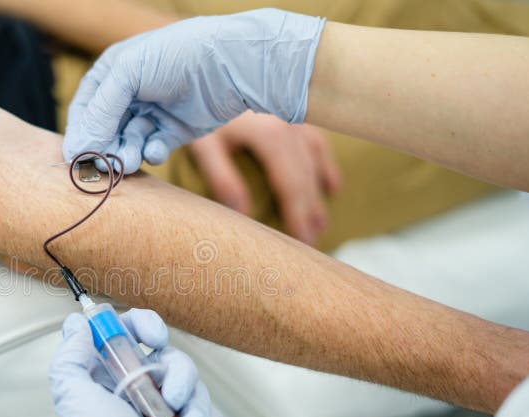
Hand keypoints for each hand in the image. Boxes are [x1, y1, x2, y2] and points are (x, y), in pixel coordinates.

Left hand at [49, 309, 221, 416]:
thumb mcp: (76, 403)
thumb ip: (69, 360)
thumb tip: (76, 325)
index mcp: (104, 380)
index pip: (122, 332)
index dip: (139, 323)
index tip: (151, 335)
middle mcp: (134, 390)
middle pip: (162, 349)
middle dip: (173, 363)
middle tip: (170, 380)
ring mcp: (165, 409)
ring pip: (189, 375)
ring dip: (188, 395)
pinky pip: (207, 406)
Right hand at [63, 8, 325, 172]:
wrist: (229, 62)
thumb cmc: (176, 56)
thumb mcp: (127, 74)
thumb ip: (100, 111)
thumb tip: (79, 148)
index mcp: (114, 72)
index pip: (86, 108)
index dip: (80, 132)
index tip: (76, 158)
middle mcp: (131, 93)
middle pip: (106, 129)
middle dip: (105, 148)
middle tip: (106, 166)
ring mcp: (154, 112)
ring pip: (129, 141)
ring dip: (126, 152)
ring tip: (129, 161)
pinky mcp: (175, 130)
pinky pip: (154, 147)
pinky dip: (151, 152)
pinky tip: (155, 150)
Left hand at [190, 112, 341, 244]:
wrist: (208, 59)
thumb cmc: (196, 102)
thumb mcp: (203, 142)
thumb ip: (221, 177)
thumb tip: (242, 214)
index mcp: (271, 137)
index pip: (291, 185)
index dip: (297, 216)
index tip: (302, 244)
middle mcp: (290, 126)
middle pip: (306, 176)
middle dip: (310, 212)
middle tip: (312, 245)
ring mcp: (294, 117)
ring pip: (315, 160)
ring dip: (319, 194)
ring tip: (321, 225)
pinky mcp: (292, 112)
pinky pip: (317, 142)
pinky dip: (325, 165)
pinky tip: (332, 187)